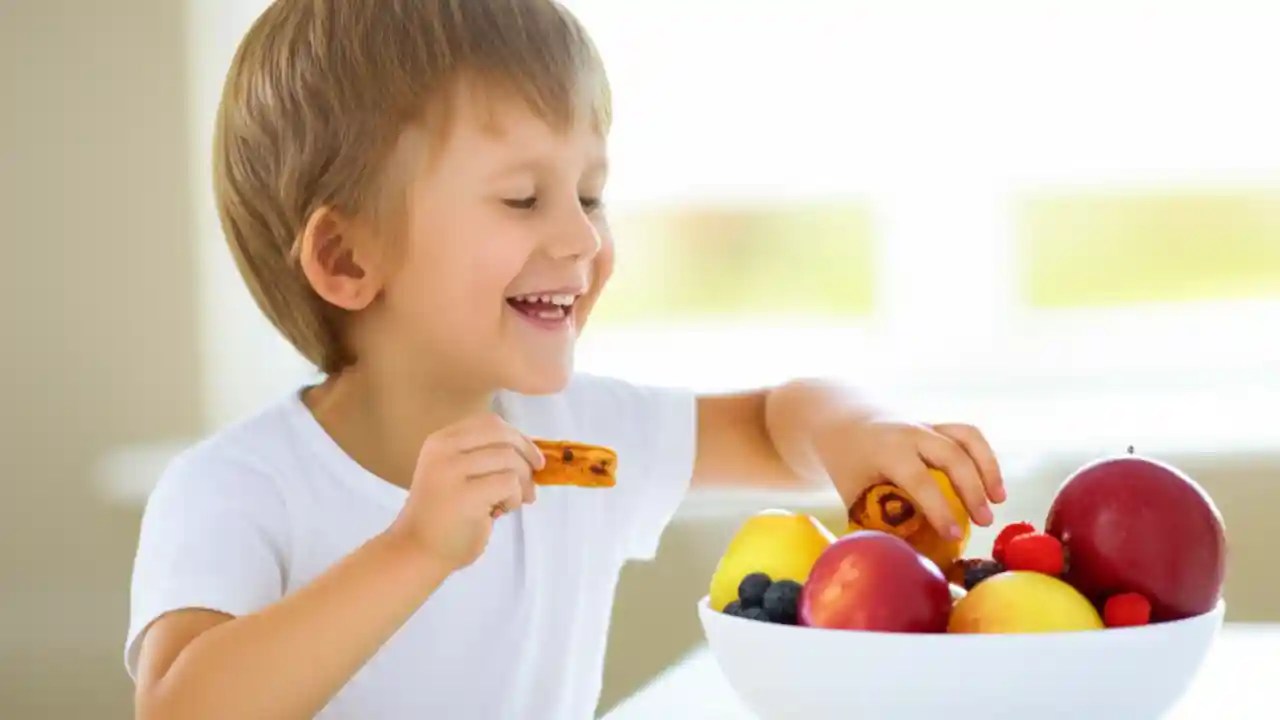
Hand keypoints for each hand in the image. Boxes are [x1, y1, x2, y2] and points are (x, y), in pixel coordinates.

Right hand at [387, 412, 544, 571]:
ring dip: (523, 482)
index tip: (530, 455)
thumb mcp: (455, 474)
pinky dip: (515, 498)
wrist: (416, 552)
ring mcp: (452, 471)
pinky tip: (502, 511)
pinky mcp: (466, 495)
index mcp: (441, 441)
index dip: (517, 436)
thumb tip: (530, 453)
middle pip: (502, 436)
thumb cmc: (442, 516)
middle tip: (534, 476)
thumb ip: (483, 458)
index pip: (489, 422)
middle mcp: (443, 450)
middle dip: (527, 454)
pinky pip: (509, 483)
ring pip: (510, 460)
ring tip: (514, 501)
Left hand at [815, 417, 1004, 538]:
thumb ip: (875, 520)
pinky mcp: (939, 425)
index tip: (954, 535)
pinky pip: (969, 435)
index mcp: (887, 450)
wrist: (844, 420)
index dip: (939, 509)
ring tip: (999, 501)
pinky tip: (992, 484)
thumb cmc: (848, 463)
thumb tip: (900, 558)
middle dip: (972, 489)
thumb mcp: (852, 491)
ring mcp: (927, 425)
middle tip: (984, 522)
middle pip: (952, 455)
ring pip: (968, 438)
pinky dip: (985, 457)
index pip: (919, 479)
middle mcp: (911, 432)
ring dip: (988, 468)